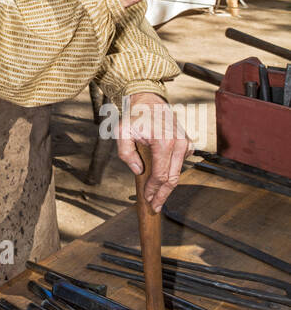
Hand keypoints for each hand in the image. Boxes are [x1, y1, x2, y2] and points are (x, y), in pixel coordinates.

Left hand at [116, 91, 190, 211]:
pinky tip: (161, 179)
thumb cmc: (135, 116)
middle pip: (172, 178)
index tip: (147, 199)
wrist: (149, 102)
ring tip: (156, 197)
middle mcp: (179, 144)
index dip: (153, 190)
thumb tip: (139, 170)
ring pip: (177, 173)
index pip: (160, 175)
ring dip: (167, 187)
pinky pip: (180, 164)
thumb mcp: (121, 132)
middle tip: (155, 207)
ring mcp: (186, 144)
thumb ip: (126, 153)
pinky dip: (171, 173)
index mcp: (164, 142)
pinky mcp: (188, 144)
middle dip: (162, 195)